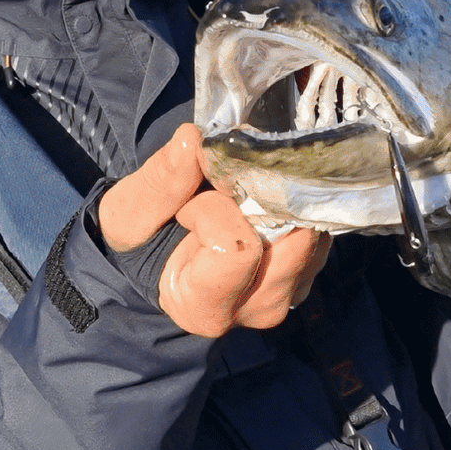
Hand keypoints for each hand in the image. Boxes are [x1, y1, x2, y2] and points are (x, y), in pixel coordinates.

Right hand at [99, 124, 330, 336]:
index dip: (213, 210)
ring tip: (238, 200)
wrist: (157, 258)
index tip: (188, 206)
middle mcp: (257, 309)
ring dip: (278, 199)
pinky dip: (292, 205)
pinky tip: (259, 205)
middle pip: (290, 238)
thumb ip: (162, 180)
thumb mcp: (131, 211)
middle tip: (223, 191)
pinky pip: (319, 227)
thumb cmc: (141, 238)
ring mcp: (289, 293)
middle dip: (259, 198)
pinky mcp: (308, 274)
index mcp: (207, 307)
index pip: (238, 248)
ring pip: (310, 229)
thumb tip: (195, 140)